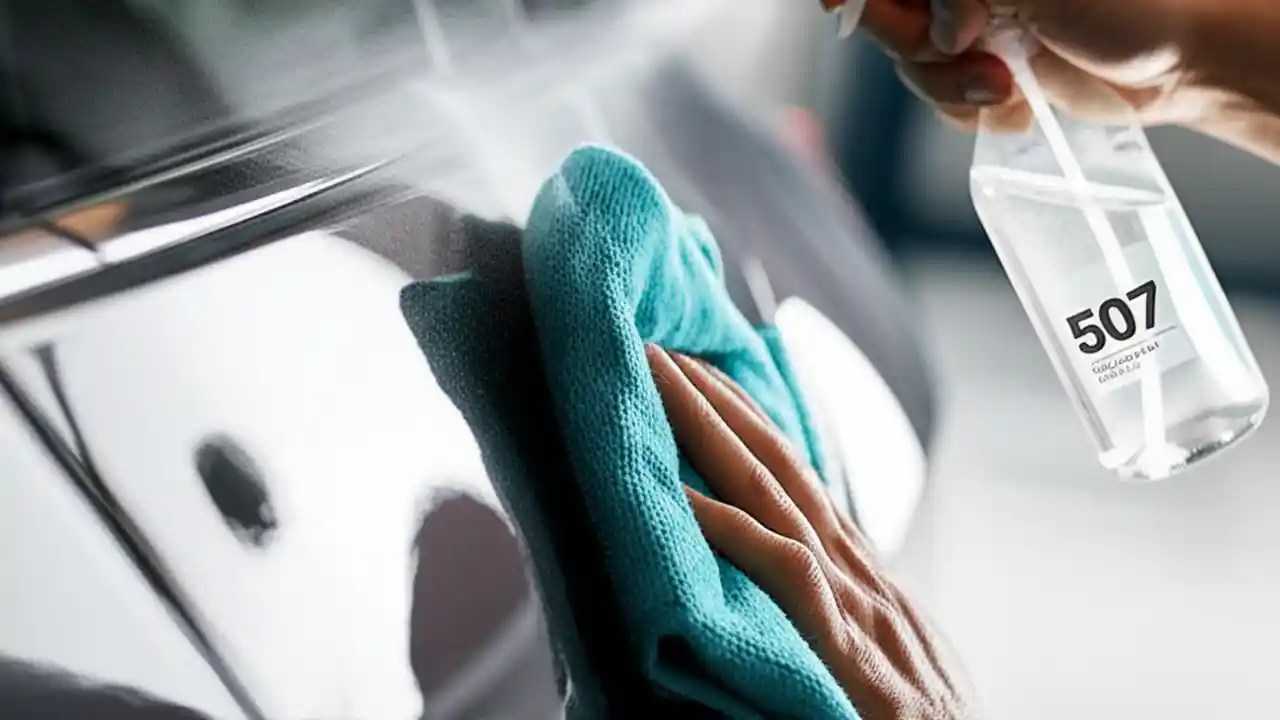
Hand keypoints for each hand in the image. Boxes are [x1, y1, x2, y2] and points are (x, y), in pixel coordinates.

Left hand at [646, 345, 969, 718]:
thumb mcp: (881, 658)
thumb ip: (834, 619)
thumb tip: (785, 590)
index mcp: (861, 578)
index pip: (798, 482)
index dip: (751, 426)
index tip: (704, 378)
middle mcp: (858, 575)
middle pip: (780, 468)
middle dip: (720, 404)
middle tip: (663, 348)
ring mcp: (858, 606)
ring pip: (775, 496)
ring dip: (712, 432)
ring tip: (660, 380)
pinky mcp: (850, 651)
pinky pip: (781, 570)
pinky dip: (728, 527)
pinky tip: (679, 494)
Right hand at [825, 0, 1279, 161]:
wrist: (1176, 60)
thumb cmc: (1122, 1)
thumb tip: (936, 17)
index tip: (843, 4)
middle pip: (879, 12)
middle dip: (911, 37)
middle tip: (961, 39)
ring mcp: (968, 23)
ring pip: (906, 61)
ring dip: (949, 81)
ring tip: (1004, 78)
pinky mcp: (979, 71)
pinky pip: (937, 99)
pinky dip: (970, 108)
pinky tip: (1012, 97)